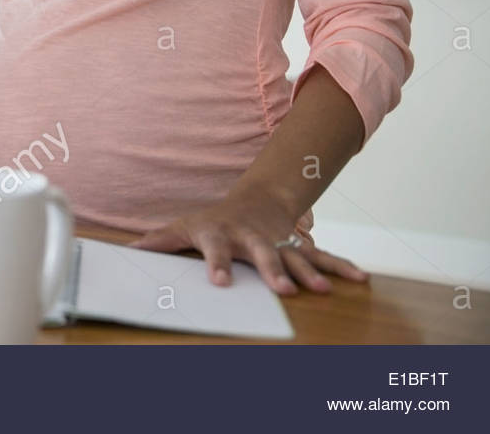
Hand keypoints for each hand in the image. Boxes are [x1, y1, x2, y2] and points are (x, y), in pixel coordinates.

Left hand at [126, 186, 369, 295]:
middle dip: (273, 270)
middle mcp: (253, 237)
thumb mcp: (186, 226)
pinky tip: (360, 279)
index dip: (217, 264)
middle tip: (283, 290)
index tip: (219, 283)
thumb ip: (161, 241)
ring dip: (310, 272)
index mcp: (223, 234)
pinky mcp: (300, 246)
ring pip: (297, 256)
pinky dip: (342, 267)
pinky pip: (324, 257)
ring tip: (322, 290)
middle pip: (263, 253)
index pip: (216, 249)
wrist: (256, 198)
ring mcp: (279, 241)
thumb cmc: (214, 220)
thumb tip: (128, 251)